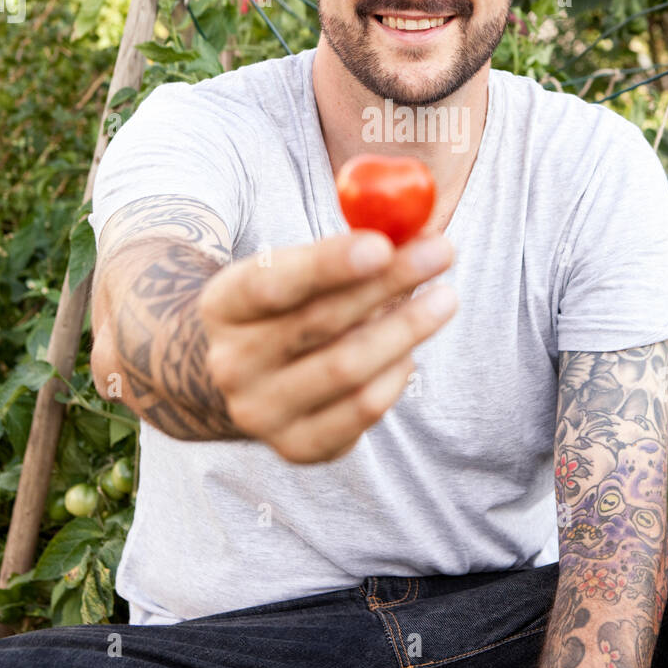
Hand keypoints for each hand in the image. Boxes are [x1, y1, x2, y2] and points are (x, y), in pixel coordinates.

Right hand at [197, 231, 455, 462]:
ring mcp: (260, 412)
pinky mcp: (296, 447)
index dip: (329, 264)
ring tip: (444, 298)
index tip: (384, 243)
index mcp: (223, 306)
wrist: (246, 377)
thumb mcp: (299, 267)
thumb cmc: (290, 305)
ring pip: (347, 369)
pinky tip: (407, 352)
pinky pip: (363, 410)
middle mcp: (232, 364)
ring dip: (406, 329)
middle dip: (389, 284)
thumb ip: (349, 244)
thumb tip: (416, 219)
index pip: (272, 282)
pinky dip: (395, 375)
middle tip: (442, 251)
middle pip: (319, 324)